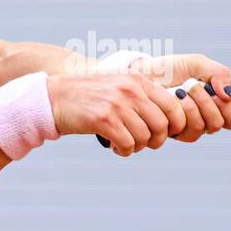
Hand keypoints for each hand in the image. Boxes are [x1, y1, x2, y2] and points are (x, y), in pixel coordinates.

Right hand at [47, 72, 186, 156]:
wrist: (54, 98)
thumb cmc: (89, 97)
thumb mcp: (118, 85)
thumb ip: (142, 96)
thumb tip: (171, 119)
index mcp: (137, 80)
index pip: (173, 104)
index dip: (176, 124)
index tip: (168, 133)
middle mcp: (130, 89)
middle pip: (162, 124)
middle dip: (157, 140)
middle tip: (145, 143)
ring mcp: (117, 103)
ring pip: (145, 137)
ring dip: (137, 147)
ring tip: (125, 145)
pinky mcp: (104, 119)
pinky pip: (128, 144)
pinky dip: (124, 151)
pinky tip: (115, 147)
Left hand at [129, 53, 230, 143]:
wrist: (141, 75)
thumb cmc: (169, 69)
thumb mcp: (196, 63)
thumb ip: (218, 72)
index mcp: (221, 100)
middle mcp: (210, 117)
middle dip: (222, 105)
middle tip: (207, 88)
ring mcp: (194, 127)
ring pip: (211, 126)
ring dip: (202, 105)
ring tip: (188, 88)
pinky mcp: (177, 133)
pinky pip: (191, 130)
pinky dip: (186, 111)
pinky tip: (177, 97)